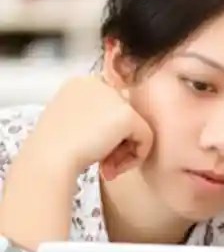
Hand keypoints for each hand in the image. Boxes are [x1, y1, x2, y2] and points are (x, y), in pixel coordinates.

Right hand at [26, 75, 153, 181]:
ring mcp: (114, 97)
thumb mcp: (70, 124)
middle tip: (103, 165)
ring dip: (124, 153)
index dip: (104, 134)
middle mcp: (98, 83)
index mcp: (79, 84)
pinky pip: (146, 138)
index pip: (109, 108)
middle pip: (123, 117)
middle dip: (117, 145)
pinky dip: (135, 157)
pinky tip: (113, 167)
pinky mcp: (127, 115)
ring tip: (106, 168)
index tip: (91, 151)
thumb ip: (93, 119)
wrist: (49, 159)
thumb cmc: (54, 149)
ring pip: (136, 127)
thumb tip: (118, 129)